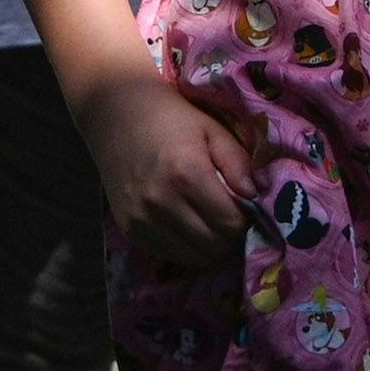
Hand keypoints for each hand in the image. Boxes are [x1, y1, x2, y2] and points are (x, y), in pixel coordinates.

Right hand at [74, 65, 258, 270]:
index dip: (245, 221)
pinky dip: (185, 248)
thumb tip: (254, 198)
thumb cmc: (171, 118)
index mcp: (186, 173)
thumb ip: (237, 163)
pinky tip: (187, 226)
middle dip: (229, 237)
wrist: (115, 112)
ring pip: (192, 258)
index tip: (244, 209)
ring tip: (210, 224)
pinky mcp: (128, 230)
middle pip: (213, 247)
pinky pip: (168, 256)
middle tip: (229, 219)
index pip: (230, 224)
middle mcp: (161, 202)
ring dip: (208, 247)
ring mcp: (141, 219)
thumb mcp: (212, 129)